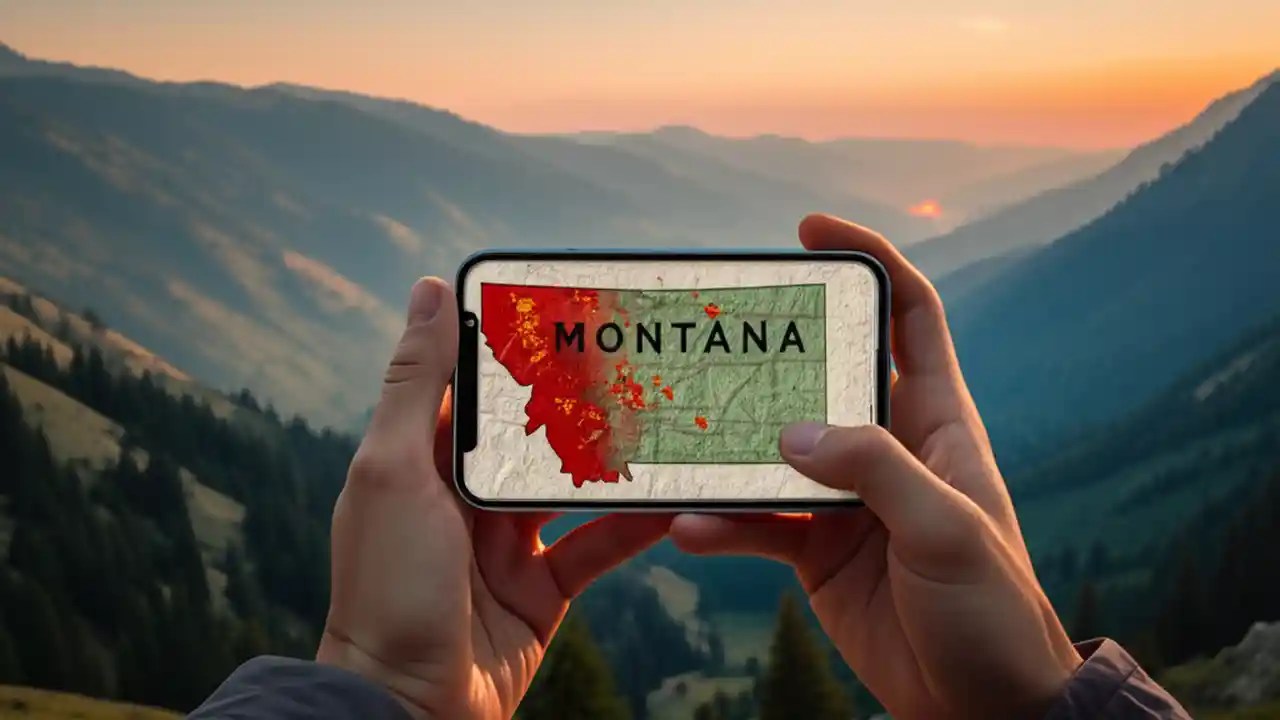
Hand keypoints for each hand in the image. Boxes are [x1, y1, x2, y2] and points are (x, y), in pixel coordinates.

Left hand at [317, 277, 671, 718]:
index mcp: (422, 459)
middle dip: (582, 398)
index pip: (476, 384)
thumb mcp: (394, 472)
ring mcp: (506, 546)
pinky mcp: (543, 591)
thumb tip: (430, 287)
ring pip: (572, 485)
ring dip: (616, 458)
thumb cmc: (387, 588)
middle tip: (640, 357)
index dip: (518, 344)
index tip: (570, 304)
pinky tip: (674, 500)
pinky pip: (597, 545)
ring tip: (668, 418)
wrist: (406, 711)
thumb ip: (415, 384)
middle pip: (534, 432)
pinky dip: (635, 525)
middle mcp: (464, 498)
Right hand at [669, 215, 1081, 719]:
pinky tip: (690, 528)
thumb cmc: (993, 611)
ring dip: (727, 450)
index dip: (872, 260)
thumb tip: (793, 432)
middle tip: (708, 338)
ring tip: (677, 446)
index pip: (911, 316)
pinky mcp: (815, 548)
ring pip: (774, 451)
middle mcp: (887, 449)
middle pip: (820, 374)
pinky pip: (758, 522)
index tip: (811, 231)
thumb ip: (874, 472)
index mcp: (938, 423)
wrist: (981, 707)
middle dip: (767, 353)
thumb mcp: (946, 531)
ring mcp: (846, 498)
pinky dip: (722, 523)